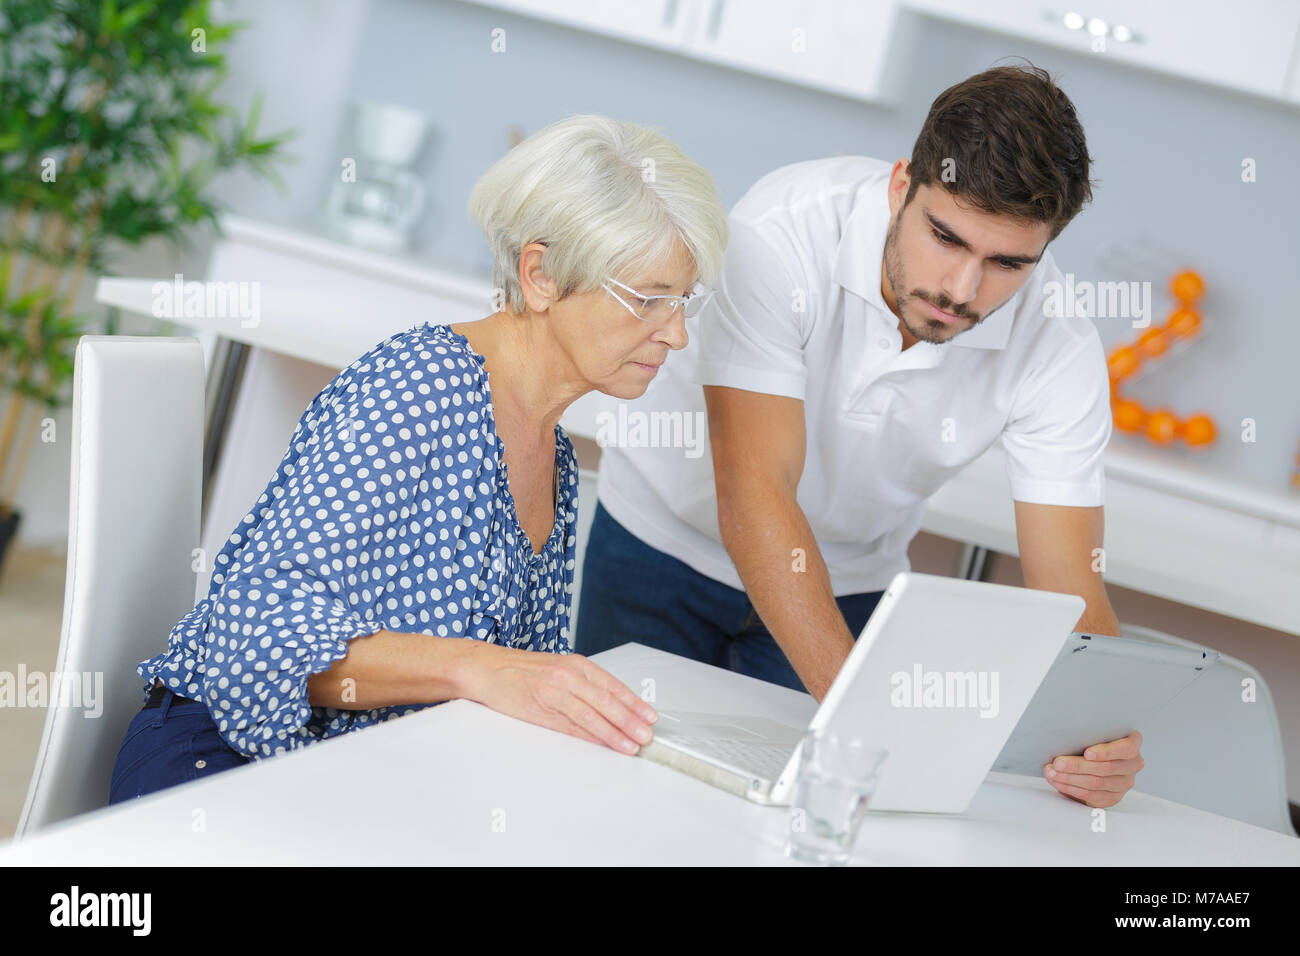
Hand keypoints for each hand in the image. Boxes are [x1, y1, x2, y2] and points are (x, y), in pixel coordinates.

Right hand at [461, 644, 656, 754]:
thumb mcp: (556, 671)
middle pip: (607, 700)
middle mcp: (568, 674)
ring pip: (592, 713)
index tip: (651, 717)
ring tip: (632, 745)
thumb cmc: (521, 671)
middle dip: (631, 720)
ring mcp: (554, 690)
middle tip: (648, 736)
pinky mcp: (540, 706)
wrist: (485, 667)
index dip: (634, 703)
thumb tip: (610, 709)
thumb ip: (582, 687)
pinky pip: (571, 723)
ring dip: (615, 731)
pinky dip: (590, 735)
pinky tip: (603, 743)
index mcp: (576, 664)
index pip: (612, 685)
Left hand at [1043, 730, 1143, 807]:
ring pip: (1096, 783)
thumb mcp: (1093, 733)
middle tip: (1058, 762)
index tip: (1087, 753)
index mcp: (1131, 743)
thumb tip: (1063, 734)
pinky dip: (1071, 789)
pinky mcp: (1113, 797)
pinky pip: (1091, 796)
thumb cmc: (1093, 741)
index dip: (1106, 752)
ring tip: (1052, 772)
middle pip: (1106, 768)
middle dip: (1078, 766)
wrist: (1093, 758)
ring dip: (1070, 778)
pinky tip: (1059, 782)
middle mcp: (1132, 764)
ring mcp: (1124, 783)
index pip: (1126, 749)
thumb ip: (1088, 733)